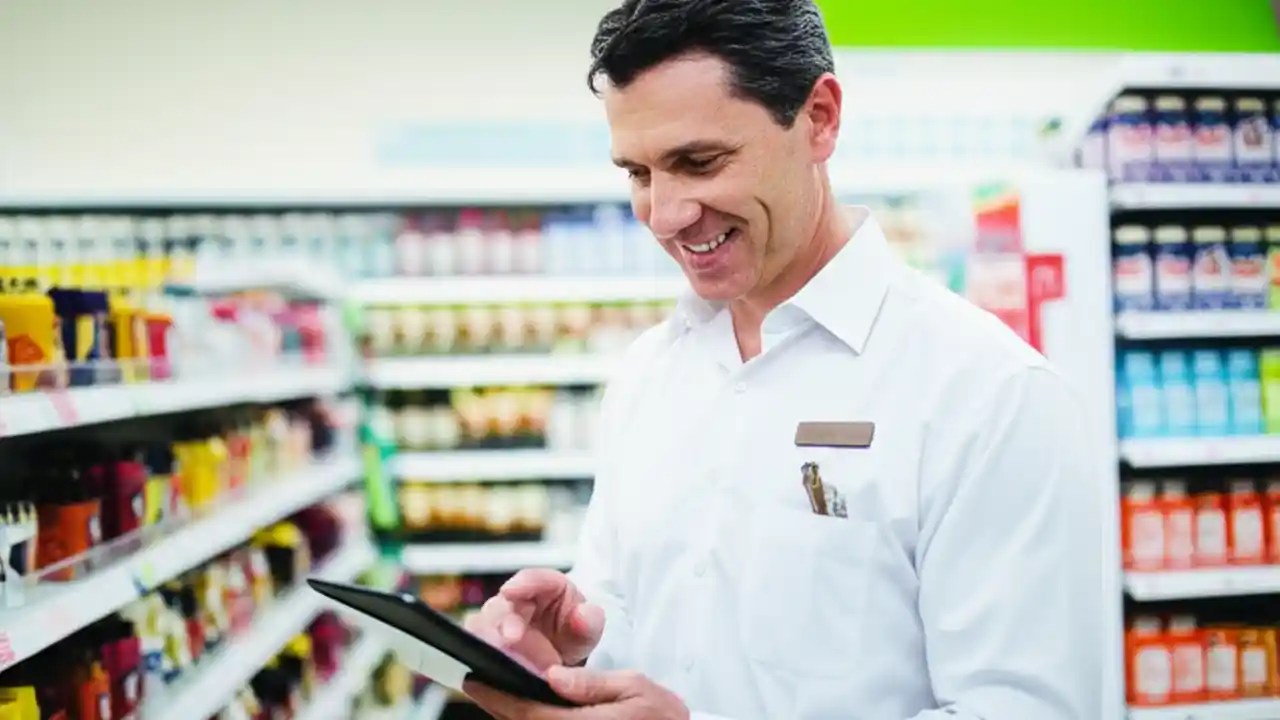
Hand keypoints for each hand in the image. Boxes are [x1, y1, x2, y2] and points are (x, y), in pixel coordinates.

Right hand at [464, 568, 604, 672]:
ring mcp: (496, 622)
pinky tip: (499, 671)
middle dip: (505, 621)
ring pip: (481, 626)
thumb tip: (584, 614)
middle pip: (500, 605)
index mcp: (544, 586)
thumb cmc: (573, 633)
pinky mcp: (485, 643)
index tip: (510, 590)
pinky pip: (476, 647)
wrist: (561, 655)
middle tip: (513, 638)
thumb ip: (589, 622)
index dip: (521, 583)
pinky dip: (486, 658)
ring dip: (493, 643)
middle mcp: (514, 600)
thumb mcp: (588, 629)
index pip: (532, 578)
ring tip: (514, 662)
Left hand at [465, 666, 689, 719]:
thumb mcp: (635, 688)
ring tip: (493, 693)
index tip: (475, 680)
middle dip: (497, 704)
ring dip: (509, 714)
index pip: (529, 713)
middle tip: (475, 683)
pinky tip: (521, 708)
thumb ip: (592, 684)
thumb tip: (553, 677)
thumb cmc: (664, 716)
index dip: (498, 697)